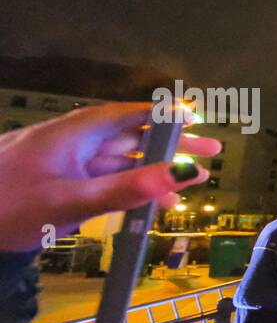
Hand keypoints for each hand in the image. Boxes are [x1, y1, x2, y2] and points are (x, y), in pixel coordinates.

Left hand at [0, 102, 219, 250]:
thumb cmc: (9, 207)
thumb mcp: (71, 201)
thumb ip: (127, 190)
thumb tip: (178, 175)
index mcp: (73, 134)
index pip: (127, 115)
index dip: (163, 116)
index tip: (197, 120)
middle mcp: (71, 143)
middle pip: (128, 136)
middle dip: (170, 146)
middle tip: (211, 154)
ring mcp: (62, 164)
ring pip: (118, 161)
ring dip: (154, 170)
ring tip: (192, 184)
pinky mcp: (56, 184)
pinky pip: (102, 180)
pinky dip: (130, 188)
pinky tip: (150, 204)